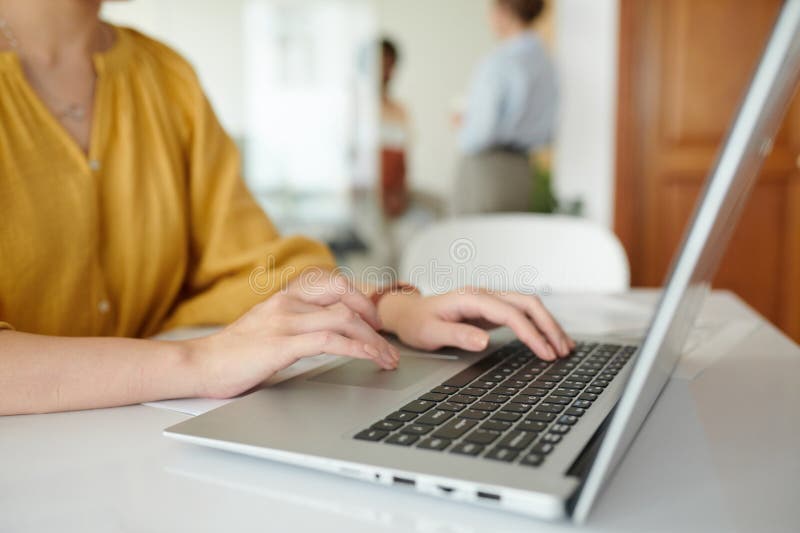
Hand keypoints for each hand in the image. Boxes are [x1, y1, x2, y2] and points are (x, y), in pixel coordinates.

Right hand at [186, 271, 398, 398]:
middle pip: (345, 296)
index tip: (375, 321)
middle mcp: (287, 302)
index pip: (334, 283)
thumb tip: (330, 334)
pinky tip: (370, 358)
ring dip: (373, 339)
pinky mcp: (282, 344)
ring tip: (387, 358)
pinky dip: (357, 348)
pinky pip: (330, 340)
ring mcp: (285, 321)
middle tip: (387, 343)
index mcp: (285, 296)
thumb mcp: (269, 328)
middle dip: (374, 319)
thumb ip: (296, 324)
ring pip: (344, 318)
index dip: (362, 299)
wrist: (198, 365)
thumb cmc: (234, 353)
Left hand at [378, 289, 573, 360]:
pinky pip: (522, 313)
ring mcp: (489, 300)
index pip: (510, 313)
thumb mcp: (430, 333)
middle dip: (549, 326)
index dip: (531, 333)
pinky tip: (549, 339)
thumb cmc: (417, 323)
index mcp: (470, 298)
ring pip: (528, 306)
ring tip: (565, 347)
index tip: (545, 352)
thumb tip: (484, 340)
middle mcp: (484, 294)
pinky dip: (539, 325)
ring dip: (548, 324)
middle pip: (527, 303)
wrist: (408, 313)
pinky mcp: (492, 309)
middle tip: (563, 351)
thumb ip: (457, 335)